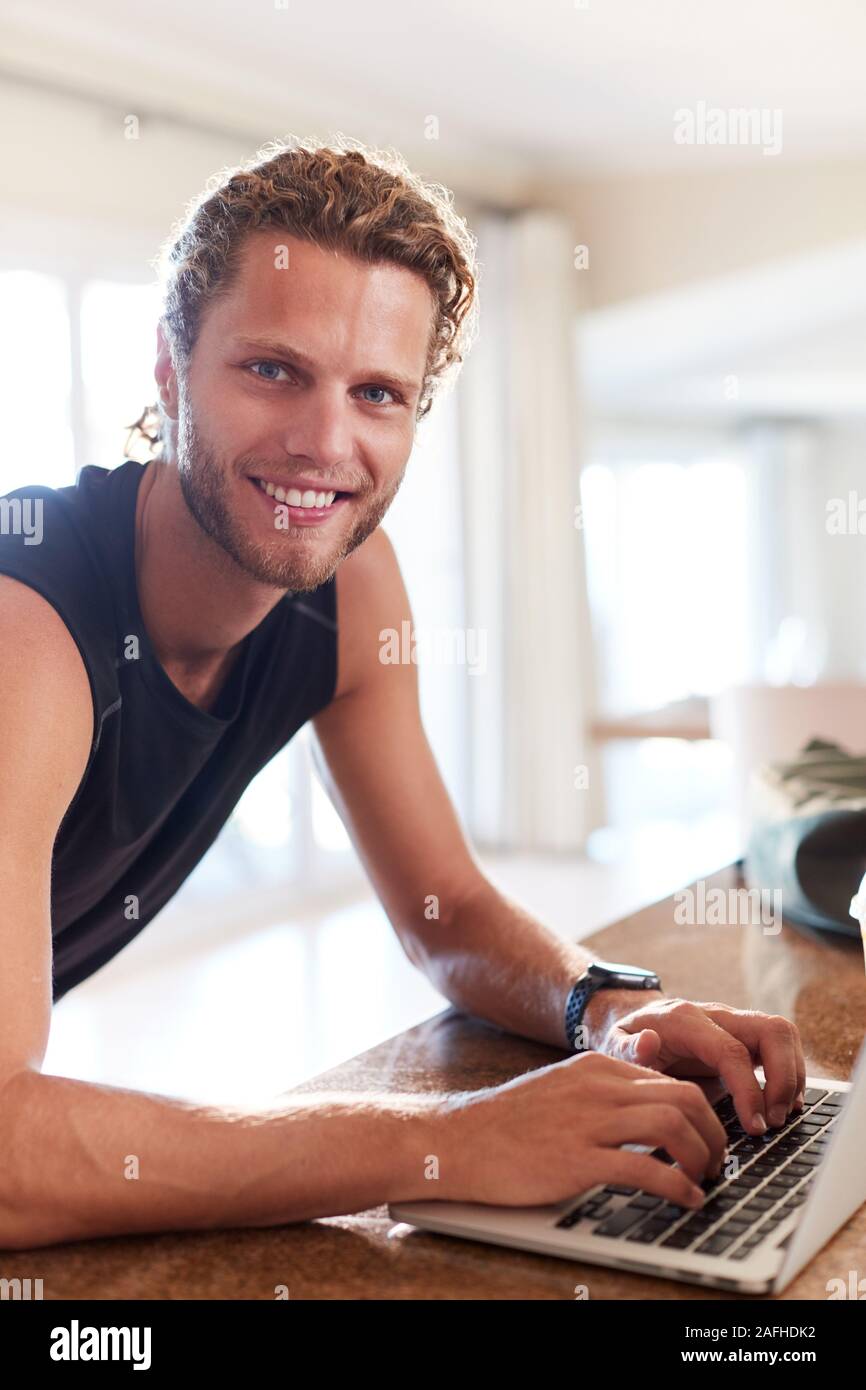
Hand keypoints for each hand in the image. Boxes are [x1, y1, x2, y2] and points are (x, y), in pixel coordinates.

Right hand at [430, 1050, 726, 1208]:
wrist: (457, 1139)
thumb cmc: (507, 1123)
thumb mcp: (562, 1089)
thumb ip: (604, 1091)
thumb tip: (648, 1102)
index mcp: (596, 1067)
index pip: (670, 1079)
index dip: (701, 1112)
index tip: (708, 1138)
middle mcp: (597, 1087)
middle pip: (683, 1097)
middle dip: (713, 1132)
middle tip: (716, 1161)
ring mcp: (587, 1121)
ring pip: (673, 1125)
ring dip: (701, 1157)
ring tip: (704, 1180)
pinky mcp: (577, 1160)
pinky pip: (646, 1169)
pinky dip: (677, 1186)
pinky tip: (685, 1199)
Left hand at [586, 991, 805, 1135]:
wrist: (629, 1022)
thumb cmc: (623, 1040)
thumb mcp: (613, 1047)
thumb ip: (627, 1048)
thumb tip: (647, 1042)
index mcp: (685, 1019)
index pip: (732, 1051)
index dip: (749, 1091)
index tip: (754, 1126)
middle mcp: (715, 1014)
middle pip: (771, 1030)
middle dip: (783, 1078)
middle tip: (772, 1120)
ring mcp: (732, 1023)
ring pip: (782, 1033)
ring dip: (792, 1076)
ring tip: (779, 1116)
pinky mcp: (742, 1036)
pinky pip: (779, 1045)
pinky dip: (789, 1073)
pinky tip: (780, 1105)